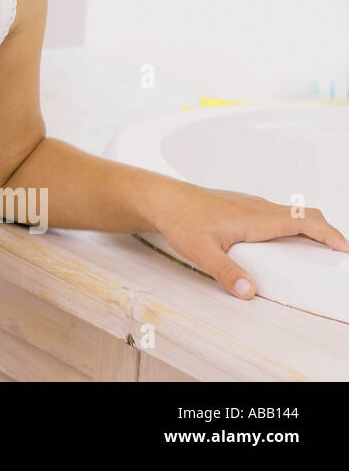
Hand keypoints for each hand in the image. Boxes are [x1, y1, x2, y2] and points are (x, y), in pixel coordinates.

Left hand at [153, 183, 348, 298]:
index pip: (304, 221)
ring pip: (289, 212)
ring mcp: (249, 203)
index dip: (329, 234)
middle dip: (326, 232)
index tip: (344, 248)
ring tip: (315, 250)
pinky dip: (290, 224)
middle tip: (337, 253)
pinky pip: (275, 212)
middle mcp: (257, 206)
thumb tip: (248, 291)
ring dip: (308, 227)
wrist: (160, 198)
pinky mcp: (240, 204)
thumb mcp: (200, 251)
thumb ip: (226, 272)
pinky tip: (281, 239)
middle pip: (304, 214)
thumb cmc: (179, 219)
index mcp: (256, 217)